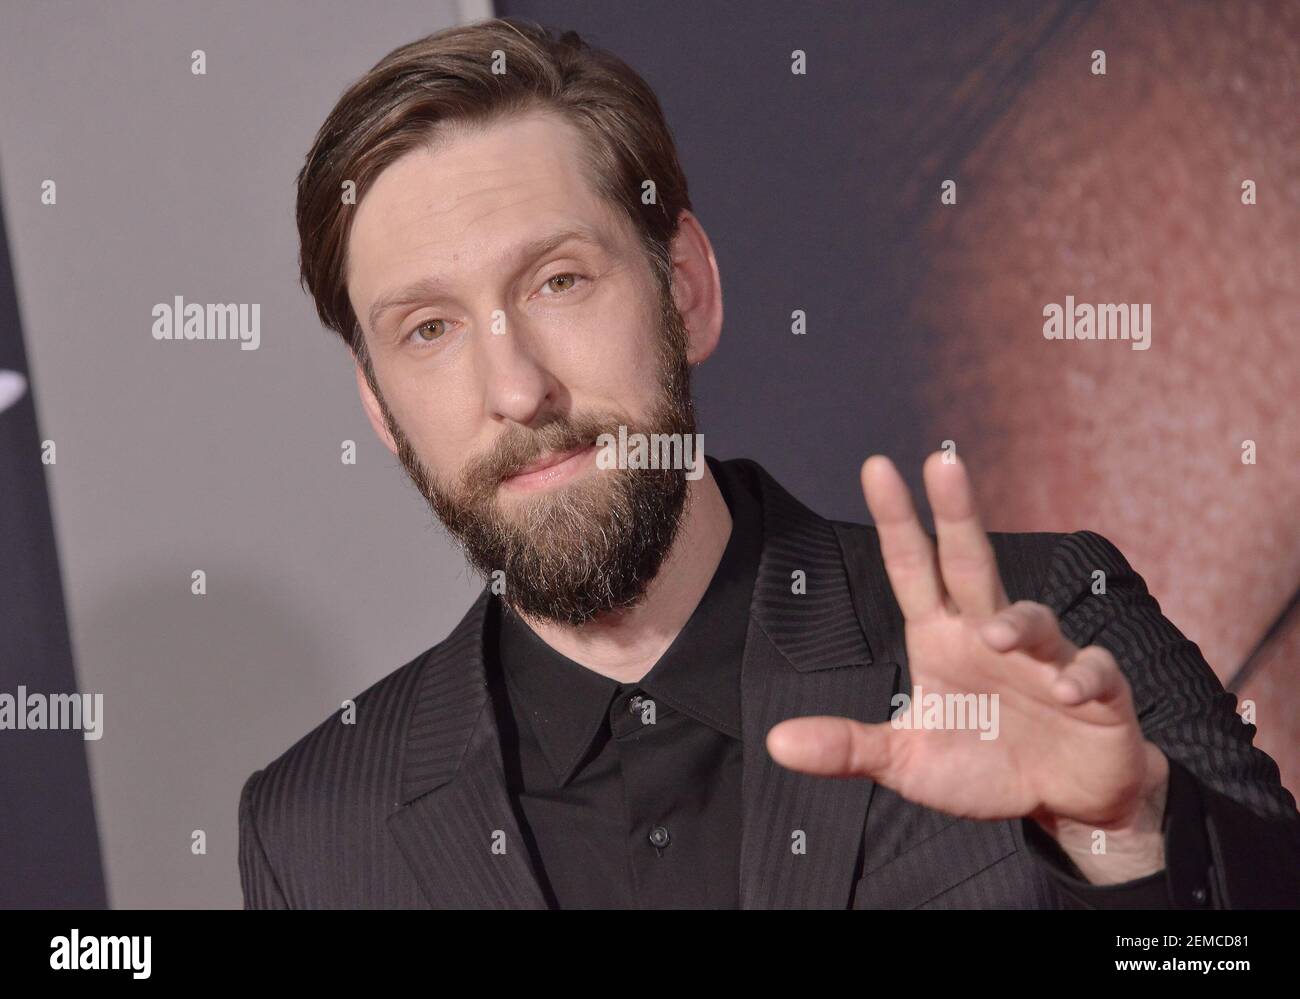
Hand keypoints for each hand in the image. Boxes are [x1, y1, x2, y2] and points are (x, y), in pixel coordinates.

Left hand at [765, 452, 1168, 879]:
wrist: (1062, 800)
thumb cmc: (982, 764)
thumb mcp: (906, 761)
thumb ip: (847, 746)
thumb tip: (777, 743)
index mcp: (942, 639)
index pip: (912, 569)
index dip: (896, 521)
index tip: (877, 466)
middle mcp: (990, 636)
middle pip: (970, 562)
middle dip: (956, 513)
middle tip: (943, 462)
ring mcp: (1046, 660)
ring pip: (1034, 617)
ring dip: (1019, 622)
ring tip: (997, 636)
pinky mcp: (1097, 695)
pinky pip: (1094, 672)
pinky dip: (1082, 677)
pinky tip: (1067, 691)